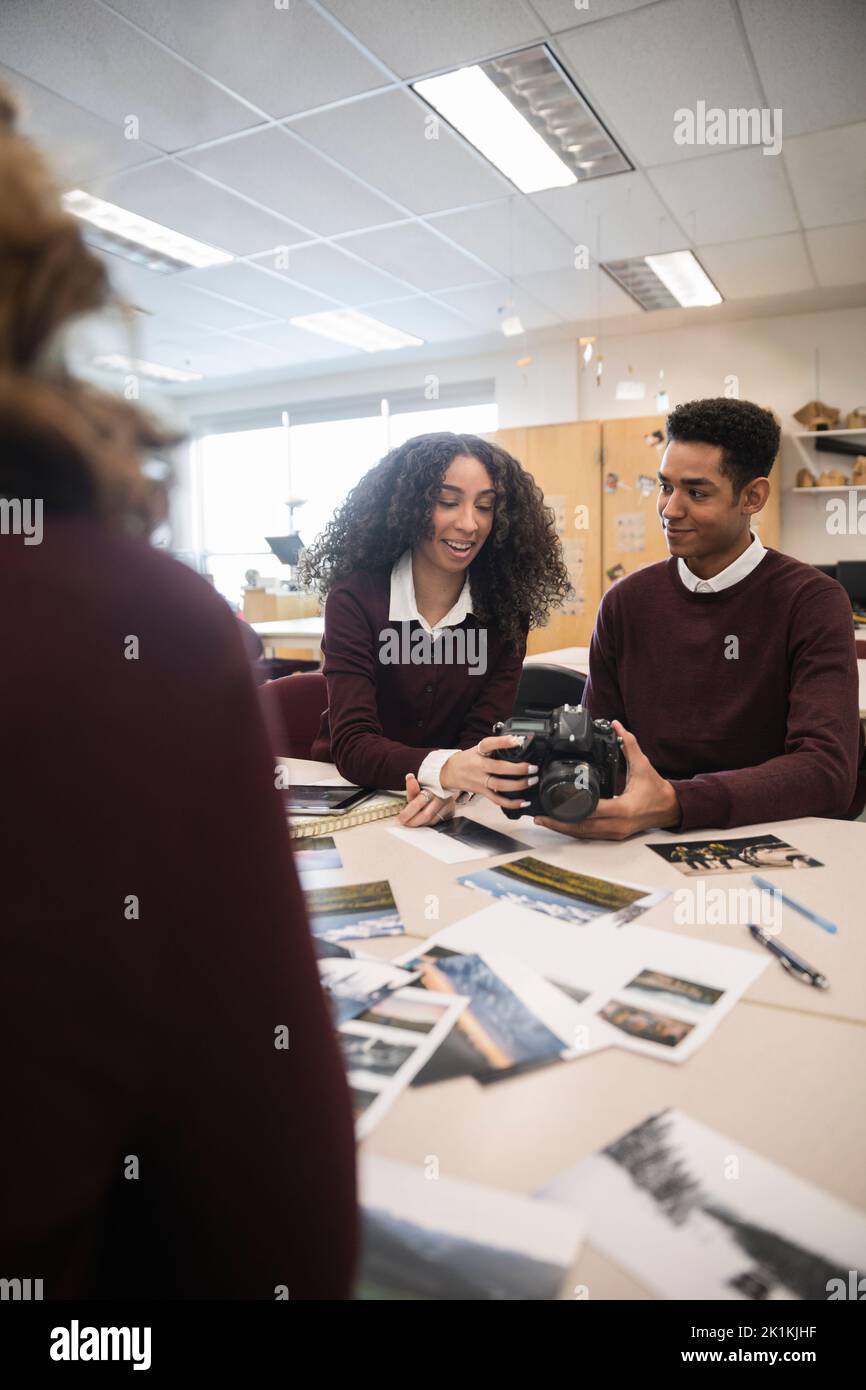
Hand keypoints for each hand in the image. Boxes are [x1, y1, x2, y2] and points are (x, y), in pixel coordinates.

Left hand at [398, 772, 456, 826]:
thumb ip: (413, 788)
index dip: (407, 813)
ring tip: (412, 822)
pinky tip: (422, 821)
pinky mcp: (451, 811)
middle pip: (426, 815)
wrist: (446, 784)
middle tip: (404, 822)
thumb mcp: (419, 786)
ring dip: (420, 823)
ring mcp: (448, 804)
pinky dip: (428, 823)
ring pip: (432, 820)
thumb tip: (409, 777)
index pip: (418, 803)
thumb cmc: (430, 786)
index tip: (400, 818)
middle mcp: (441, 796)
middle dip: (413, 821)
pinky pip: (437, 821)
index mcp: (432, 788)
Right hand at [439, 734, 538, 808]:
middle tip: (533, 768)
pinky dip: (511, 803)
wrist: (448, 772)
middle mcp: (479, 766)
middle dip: (518, 769)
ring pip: (500, 785)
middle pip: (499, 768)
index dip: (503, 742)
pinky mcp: (481, 792)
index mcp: (478, 752)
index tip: (517, 740)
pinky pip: (497, 799)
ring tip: (532, 781)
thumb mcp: (478, 748)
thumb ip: (496, 746)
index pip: (489, 744)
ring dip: (518, 785)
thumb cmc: (467, 759)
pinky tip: (523, 802)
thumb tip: (518, 741)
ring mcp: (480, 781)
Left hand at [535, 721, 680, 841]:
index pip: (592, 810)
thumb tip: (617, 726)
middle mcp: (618, 824)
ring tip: (545, 821)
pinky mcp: (615, 835)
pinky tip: (563, 824)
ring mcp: (616, 832)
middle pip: (583, 827)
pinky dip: (575, 831)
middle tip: (540, 816)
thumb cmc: (657, 790)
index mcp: (624, 808)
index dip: (571, 808)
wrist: (670, 809)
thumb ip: (628, 744)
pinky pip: (591, 836)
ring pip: (585, 835)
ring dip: (564, 829)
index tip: (554, 802)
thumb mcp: (643, 765)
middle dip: (560, 823)